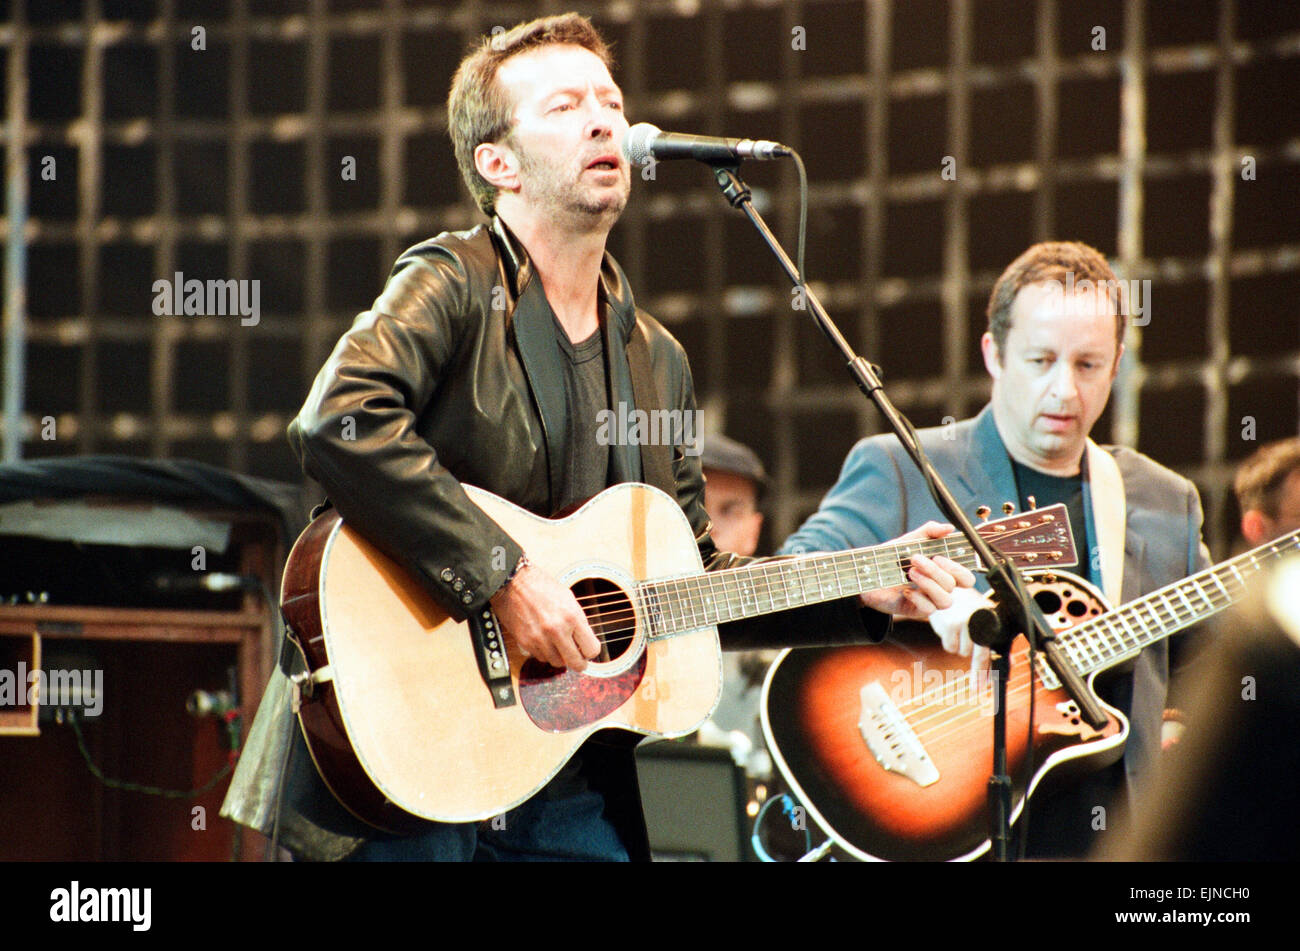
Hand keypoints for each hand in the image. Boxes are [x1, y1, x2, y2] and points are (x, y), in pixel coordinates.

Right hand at [489, 564, 600, 670]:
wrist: (513, 582)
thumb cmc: (541, 586)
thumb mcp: (568, 599)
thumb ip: (578, 622)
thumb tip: (585, 643)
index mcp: (571, 616)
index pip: (591, 650)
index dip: (590, 650)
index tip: (588, 649)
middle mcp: (556, 630)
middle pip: (576, 663)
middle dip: (579, 662)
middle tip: (578, 658)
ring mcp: (540, 638)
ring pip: (557, 662)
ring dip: (560, 656)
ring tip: (557, 643)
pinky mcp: (525, 642)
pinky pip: (541, 657)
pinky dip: (545, 652)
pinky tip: (544, 639)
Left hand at [857, 521, 976, 621]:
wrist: (868, 573)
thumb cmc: (892, 557)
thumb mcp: (910, 540)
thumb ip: (929, 532)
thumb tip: (949, 528)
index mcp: (943, 572)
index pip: (965, 578)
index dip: (958, 569)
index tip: (939, 556)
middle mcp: (939, 588)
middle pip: (953, 585)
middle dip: (936, 571)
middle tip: (915, 559)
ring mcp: (929, 600)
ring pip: (945, 600)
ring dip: (929, 584)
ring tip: (910, 572)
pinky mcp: (916, 611)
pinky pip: (928, 610)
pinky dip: (918, 598)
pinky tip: (906, 590)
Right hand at [929, 585, 994, 679]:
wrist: (946, 590)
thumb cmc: (968, 605)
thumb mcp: (984, 619)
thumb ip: (996, 640)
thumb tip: (1008, 661)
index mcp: (991, 619)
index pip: (994, 648)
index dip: (991, 670)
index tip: (987, 685)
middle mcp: (979, 620)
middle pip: (979, 655)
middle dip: (978, 672)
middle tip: (977, 687)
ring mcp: (964, 623)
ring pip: (963, 652)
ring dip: (961, 647)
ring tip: (961, 632)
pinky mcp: (949, 626)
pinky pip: (950, 647)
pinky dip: (950, 643)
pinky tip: (951, 630)